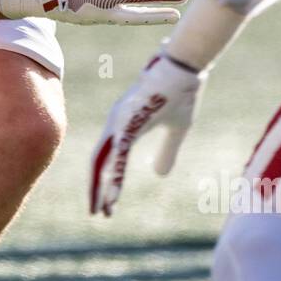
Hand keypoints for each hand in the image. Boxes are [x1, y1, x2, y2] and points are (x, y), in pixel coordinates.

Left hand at [90, 52, 203, 215]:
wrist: (184, 67)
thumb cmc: (181, 92)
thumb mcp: (178, 129)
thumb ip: (167, 151)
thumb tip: (159, 175)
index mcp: (126, 127)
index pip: (108, 159)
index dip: (106, 182)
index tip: (106, 204)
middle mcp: (116, 124)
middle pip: (99, 162)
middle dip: (97, 189)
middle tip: (96, 214)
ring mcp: (119, 121)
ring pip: (103, 159)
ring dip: (101, 186)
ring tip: (101, 209)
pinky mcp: (127, 119)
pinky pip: (117, 151)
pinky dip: (113, 173)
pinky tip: (111, 190)